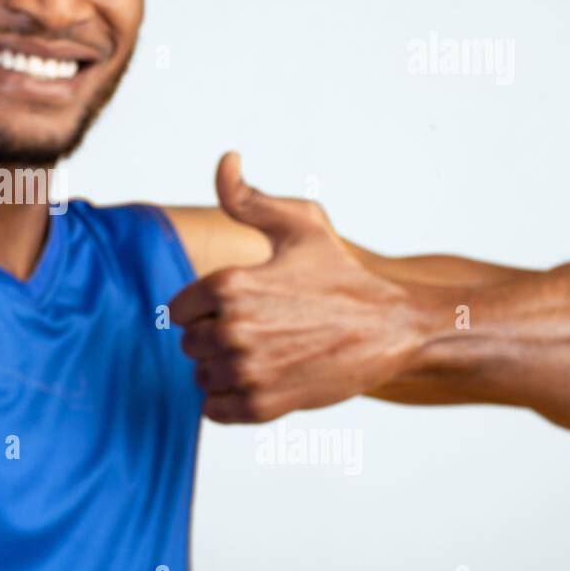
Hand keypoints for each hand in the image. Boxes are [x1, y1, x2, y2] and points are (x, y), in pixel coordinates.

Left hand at [169, 152, 425, 422]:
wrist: (391, 327)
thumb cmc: (342, 274)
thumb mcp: (298, 224)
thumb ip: (248, 198)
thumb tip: (226, 160)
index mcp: (229, 284)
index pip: (178, 310)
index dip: (204, 308)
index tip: (240, 304)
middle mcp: (232, 329)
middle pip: (189, 344)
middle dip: (214, 338)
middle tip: (259, 328)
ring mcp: (248, 369)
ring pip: (203, 377)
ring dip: (224, 370)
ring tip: (265, 353)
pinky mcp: (263, 404)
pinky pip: (216, 410)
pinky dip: (229, 401)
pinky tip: (260, 380)